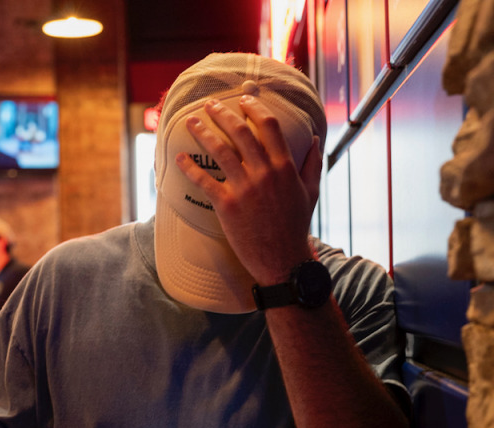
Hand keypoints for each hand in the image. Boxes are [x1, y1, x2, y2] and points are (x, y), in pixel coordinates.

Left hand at [175, 95, 322, 284]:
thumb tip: (314, 140)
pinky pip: (204, 180)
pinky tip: (179, 157)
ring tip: (189, 121)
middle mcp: (265, 173)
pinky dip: (189, 167)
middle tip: (209, 105)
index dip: (254, 108)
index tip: (243, 100)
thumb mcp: (310, 193)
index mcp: (285, 167)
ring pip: (220, 150)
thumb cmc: (296, 226)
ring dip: (202, 132)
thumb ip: (312, 164)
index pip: (269, 126)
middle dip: (221, 113)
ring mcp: (245, 189)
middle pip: (240, 132)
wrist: (283, 260)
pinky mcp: (227, 206)